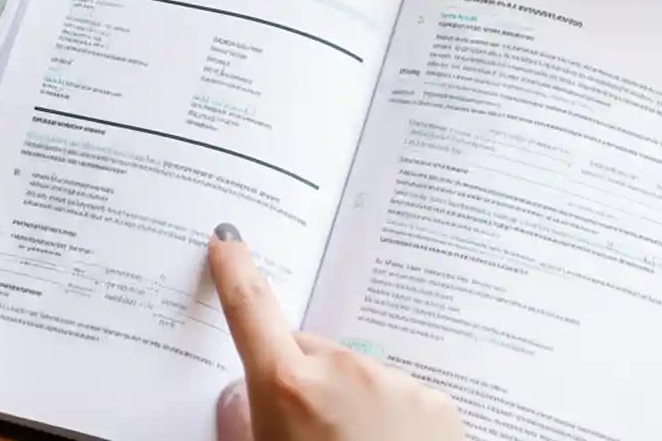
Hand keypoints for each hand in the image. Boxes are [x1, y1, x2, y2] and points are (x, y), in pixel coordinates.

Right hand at [208, 224, 464, 440]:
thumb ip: (243, 423)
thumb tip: (242, 393)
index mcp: (287, 386)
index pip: (251, 310)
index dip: (235, 272)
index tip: (227, 240)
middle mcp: (342, 371)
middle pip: (306, 352)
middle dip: (300, 377)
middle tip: (300, 429)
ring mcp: (392, 383)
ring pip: (355, 376)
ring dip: (348, 401)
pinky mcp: (433, 401)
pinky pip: (397, 396)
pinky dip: (389, 417)